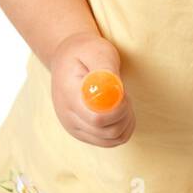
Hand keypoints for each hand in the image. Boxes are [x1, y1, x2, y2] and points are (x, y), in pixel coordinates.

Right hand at [49, 32, 136, 146]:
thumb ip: (106, 70)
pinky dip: (123, 128)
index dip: (118, 109)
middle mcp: (67, 116)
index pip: (97, 118)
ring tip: (121, 99)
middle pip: (107, 131)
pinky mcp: (83, 134)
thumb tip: (114, 89)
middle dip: (124, 113)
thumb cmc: (86, 52)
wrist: (67, 59)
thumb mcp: (97, 51)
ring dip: (125, 120)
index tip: (123, 92)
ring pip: (112, 138)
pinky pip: (111, 141)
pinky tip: (121, 110)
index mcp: (68, 94)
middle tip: (124, 92)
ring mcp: (74, 128)